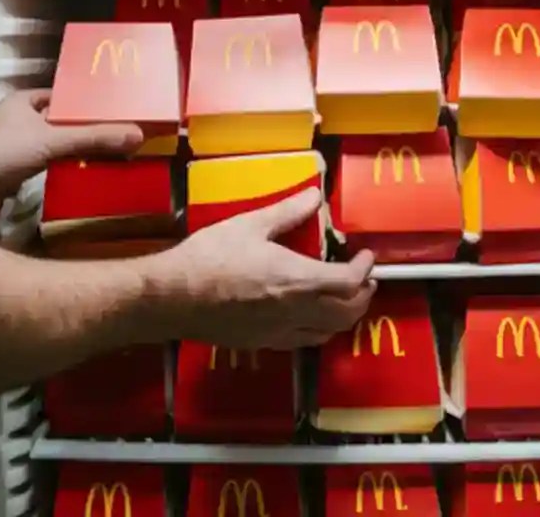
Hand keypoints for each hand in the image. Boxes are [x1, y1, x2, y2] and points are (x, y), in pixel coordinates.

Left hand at [0, 89, 143, 193]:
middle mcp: (17, 126)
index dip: (87, 102)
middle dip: (88, 135)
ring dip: (77, 162)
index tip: (118, 112)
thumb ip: (93, 138)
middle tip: (124, 142)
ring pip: (54, 155)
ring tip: (113, 166)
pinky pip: (45, 180)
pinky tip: (86, 190)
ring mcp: (13, 156)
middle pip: (61, 127)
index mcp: (23, 104)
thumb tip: (139, 134)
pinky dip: (64, 184)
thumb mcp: (50, 140)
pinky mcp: (10, 185)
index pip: (62, 96)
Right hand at [148, 189, 375, 348]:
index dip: (364, 268)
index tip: (365, 255)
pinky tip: (312, 318)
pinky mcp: (264, 343)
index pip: (349, 281)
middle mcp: (296, 311)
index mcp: (297, 279)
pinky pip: (305, 342)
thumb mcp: (250, 225)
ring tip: (345, 298)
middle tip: (364, 279)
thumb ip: (288, 212)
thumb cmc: (209, 258)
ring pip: (329, 332)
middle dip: (363, 296)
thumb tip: (315, 196)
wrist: (174, 297)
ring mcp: (280, 331)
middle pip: (348, 312)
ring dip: (345, 316)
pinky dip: (320, 330)